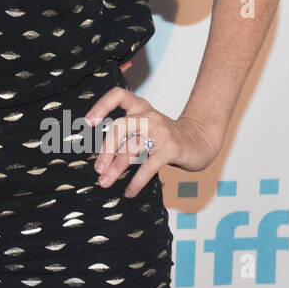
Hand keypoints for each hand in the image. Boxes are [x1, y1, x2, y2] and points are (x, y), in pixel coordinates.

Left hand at [84, 88, 221, 198]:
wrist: (201, 140)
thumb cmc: (166, 136)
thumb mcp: (146, 126)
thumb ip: (126, 134)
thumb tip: (100, 158)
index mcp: (140, 107)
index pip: (119, 95)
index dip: (101, 105)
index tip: (87, 121)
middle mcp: (149, 116)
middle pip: (120, 127)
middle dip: (106, 149)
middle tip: (98, 169)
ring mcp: (161, 132)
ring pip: (131, 149)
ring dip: (116, 168)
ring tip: (105, 182)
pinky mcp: (171, 149)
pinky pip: (148, 166)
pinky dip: (136, 181)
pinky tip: (129, 191)